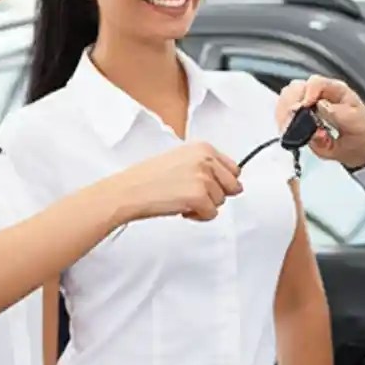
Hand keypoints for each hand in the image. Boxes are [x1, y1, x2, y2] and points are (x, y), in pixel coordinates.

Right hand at [111, 142, 241, 221]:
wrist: (130, 191)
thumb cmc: (150, 178)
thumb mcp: (182, 160)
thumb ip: (207, 167)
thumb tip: (234, 184)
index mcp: (204, 147)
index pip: (234, 169)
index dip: (222, 183)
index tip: (208, 187)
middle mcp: (206, 159)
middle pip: (233, 186)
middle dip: (216, 195)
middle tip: (193, 196)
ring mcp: (204, 177)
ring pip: (221, 202)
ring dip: (204, 206)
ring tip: (181, 200)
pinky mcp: (199, 196)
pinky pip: (212, 214)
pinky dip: (199, 217)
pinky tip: (181, 208)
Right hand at [277, 75, 364, 169]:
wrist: (357, 145)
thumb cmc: (358, 131)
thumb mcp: (356, 123)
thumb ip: (340, 114)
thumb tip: (321, 106)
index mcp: (336, 90)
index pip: (317, 83)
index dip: (307, 93)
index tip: (302, 108)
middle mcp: (319, 92)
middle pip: (296, 88)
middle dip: (290, 105)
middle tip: (290, 124)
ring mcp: (307, 101)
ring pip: (286, 97)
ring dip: (283, 113)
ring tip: (287, 129)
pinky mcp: (298, 113)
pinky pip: (283, 110)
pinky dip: (281, 120)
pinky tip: (286, 130)